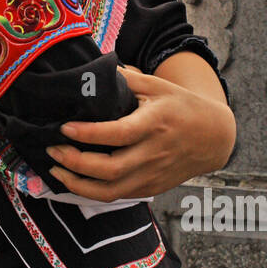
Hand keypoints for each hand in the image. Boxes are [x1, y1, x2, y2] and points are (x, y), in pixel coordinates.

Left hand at [44, 65, 235, 201]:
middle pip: (110, 169)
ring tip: (56, 169)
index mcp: (155, 124)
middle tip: (52, 150)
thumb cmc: (181, 106)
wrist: (214, 136)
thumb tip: (92, 72)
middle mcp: (154, 153)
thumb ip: (125, 79)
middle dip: (75, 163)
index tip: (64, 127)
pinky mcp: (151, 188)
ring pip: (110, 191)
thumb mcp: (157, 85)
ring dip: (77, 184)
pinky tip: (74, 179)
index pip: (118, 134)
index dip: (88, 133)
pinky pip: (117, 196)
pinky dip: (91, 191)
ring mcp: (153, 175)